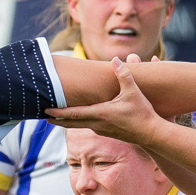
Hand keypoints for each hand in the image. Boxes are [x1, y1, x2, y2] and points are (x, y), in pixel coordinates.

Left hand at [43, 57, 166, 142]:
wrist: (152, 134)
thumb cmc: (142, 113)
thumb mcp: (133, 92)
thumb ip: (124, 74)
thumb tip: (116, 59)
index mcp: (100, 114)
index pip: (73, 114)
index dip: (58, 112)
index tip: (46, 110)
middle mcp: (97, 124)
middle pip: (71, 123)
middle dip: (56, 120)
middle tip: (43, 116)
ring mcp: (102, 131)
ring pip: (79, 126)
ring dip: (67, 122)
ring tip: (56, 118)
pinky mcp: (107, 133)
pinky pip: (89, 126)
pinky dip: (79, 123)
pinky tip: (78, 119)